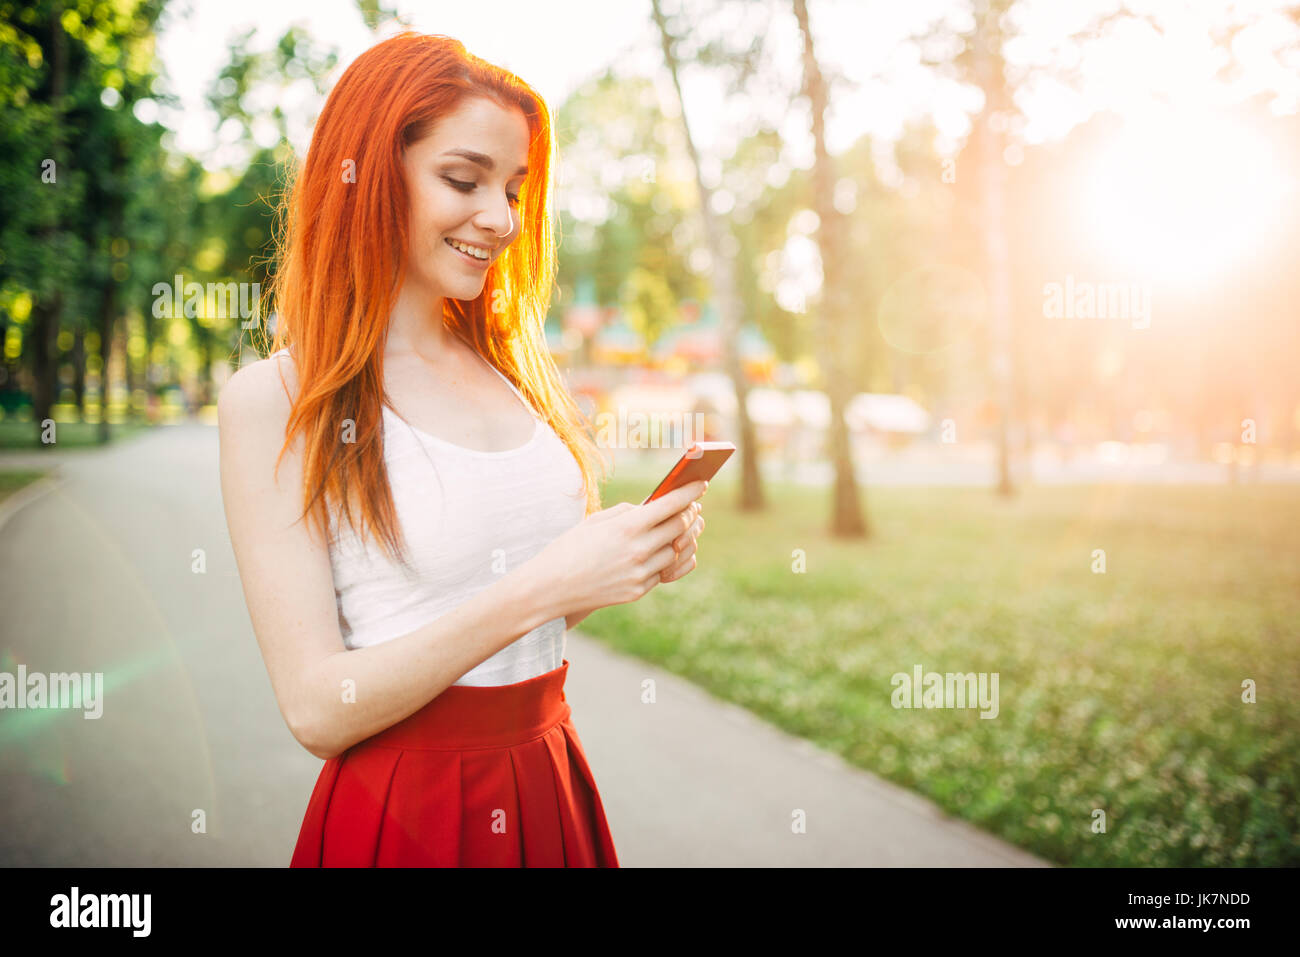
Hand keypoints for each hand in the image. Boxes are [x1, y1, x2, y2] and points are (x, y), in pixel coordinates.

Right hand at [530, 480, 708, 616]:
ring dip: (684, 538)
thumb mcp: (595, 521)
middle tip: (693, 506)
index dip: (689, 492)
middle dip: (690, 514)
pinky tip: (673, 551)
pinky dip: (671, 560)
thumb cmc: (569, 548)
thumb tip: (652, 508)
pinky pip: (664, 572)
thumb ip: (627, 512)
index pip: (670, 505)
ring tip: (686, 528)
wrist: (550, 588)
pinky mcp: (637, 591)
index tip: (701, 483)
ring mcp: (640, 574)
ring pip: (677, 552)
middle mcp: (638, 551)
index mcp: (627, 527)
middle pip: (680, 528)